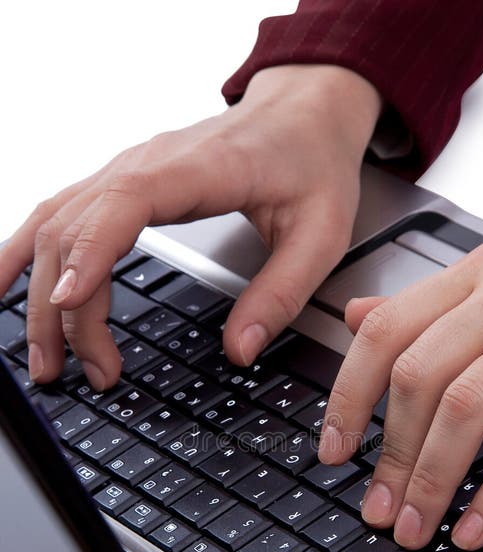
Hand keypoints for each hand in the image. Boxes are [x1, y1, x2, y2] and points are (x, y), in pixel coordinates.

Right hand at [0, 65, 380, 389]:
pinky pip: (58, 214)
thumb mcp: (321, 235)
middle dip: (66, 308)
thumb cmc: (310, 164)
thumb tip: (240, 350)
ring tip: (42, 358)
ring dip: (38, 293)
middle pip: (77, 229)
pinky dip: (26, 251)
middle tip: (80, 373)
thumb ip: (281, 293)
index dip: (90, 253)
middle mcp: (147, 164)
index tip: (67, 305)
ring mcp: (126, 170)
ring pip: (57, 225)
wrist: (302, 115)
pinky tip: (8, 286)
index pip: (124, 204)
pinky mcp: (120, 184)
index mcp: (198, 169)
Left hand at [318, 241, 482, 550]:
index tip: (335, 450)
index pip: (385, 330)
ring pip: (466, 405)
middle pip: (420, 374)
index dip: (349, 396)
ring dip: (431, 478)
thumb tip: (356, 319)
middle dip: (391, 453)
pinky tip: (475, 526)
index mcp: (474, 273)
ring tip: (416, 525)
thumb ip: (427, 308)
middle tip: (379, 507)